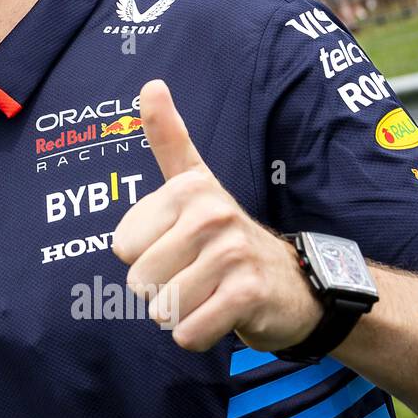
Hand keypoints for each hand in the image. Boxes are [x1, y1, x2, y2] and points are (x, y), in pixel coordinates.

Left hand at [111, 79, 322, 352]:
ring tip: (209, 292)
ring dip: (180, 312)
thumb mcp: (196, 182)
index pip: (122, 246)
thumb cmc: (225, 236)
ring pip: (162, 307)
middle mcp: (210, 213)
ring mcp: (230, 252)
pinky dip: (198, 334)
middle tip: (195, 274)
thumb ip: (169, 138)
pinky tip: (222, 314)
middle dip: (160, 289)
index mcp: (188, 187)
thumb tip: (151, 82)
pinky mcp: (246, 294)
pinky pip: (188, 331)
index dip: (143, 257)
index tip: (177, 245)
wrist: (294, 286)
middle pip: (139, 278)